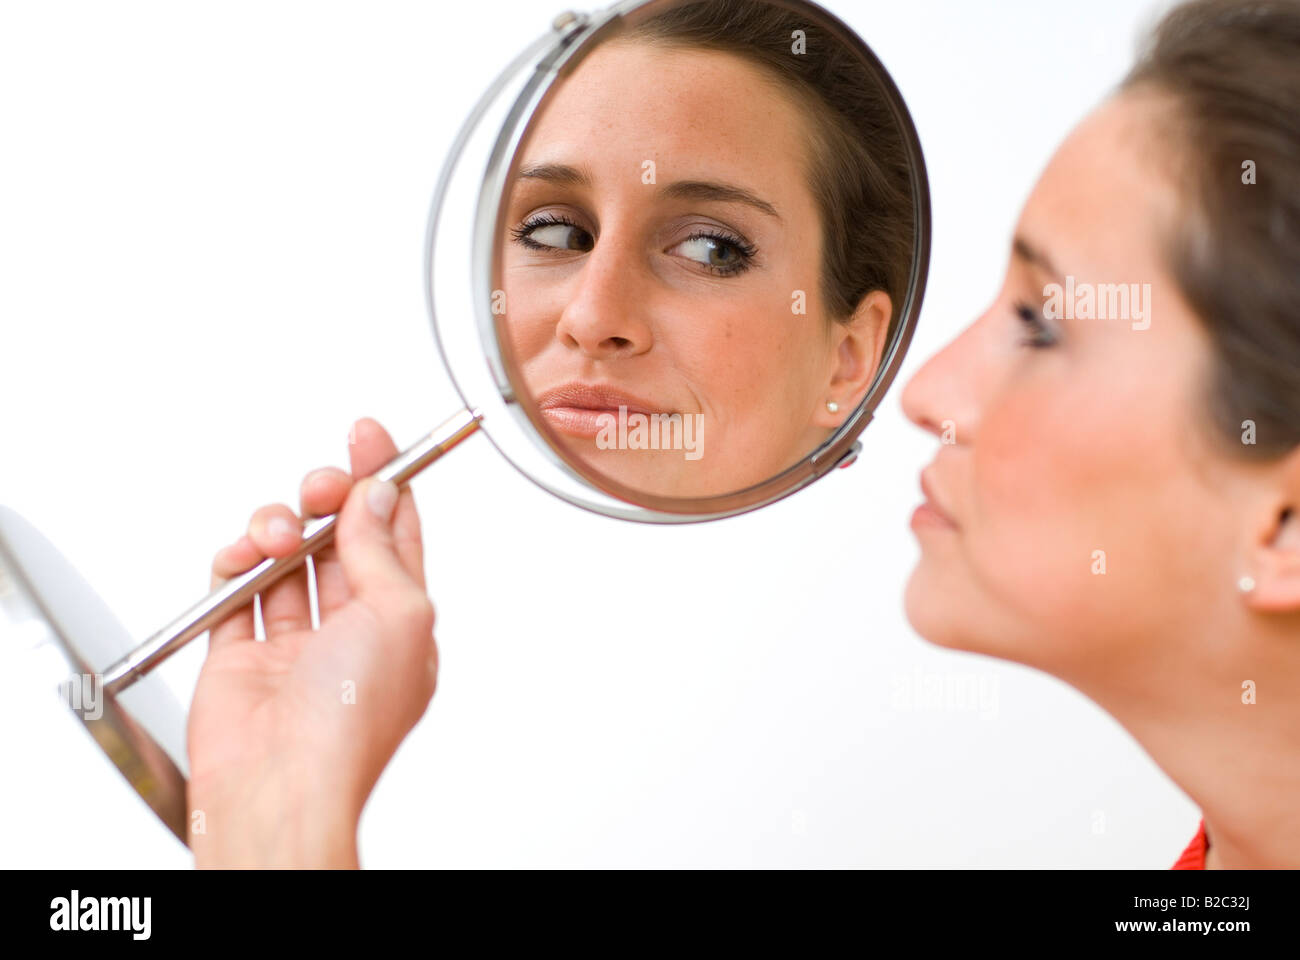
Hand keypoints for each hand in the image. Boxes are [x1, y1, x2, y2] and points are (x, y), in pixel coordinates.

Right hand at [186, 418, 436, 866]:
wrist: (281, 782)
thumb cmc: (351, 721)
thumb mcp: (399, 615)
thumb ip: (382, 549)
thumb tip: (377, 496)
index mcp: (399, 620)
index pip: (396, 533)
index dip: (385, 480)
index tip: (372, 436)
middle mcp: (349, 628)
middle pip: (338, 537)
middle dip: (327, 498)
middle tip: (321, 485)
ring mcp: (294, 640)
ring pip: (285, 555)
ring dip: (278, 529)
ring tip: (276, 538)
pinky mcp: (238, 651)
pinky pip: (234, 588)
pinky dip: (234, 561)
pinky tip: (242, 558)